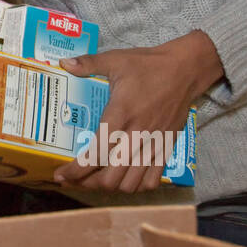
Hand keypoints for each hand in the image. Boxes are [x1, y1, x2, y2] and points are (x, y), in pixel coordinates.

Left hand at [51, 30, 222, 192]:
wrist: (185, 69)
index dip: (77, 169)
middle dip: (88, 183)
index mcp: (121, 113)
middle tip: (74, 179)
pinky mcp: (167, 147)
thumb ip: (88, 63)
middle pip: (112, 176)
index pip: (97, 151)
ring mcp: (154, 143)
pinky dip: (136, 186)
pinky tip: (124, 179)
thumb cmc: (148, 64)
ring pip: (131, 182)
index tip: (61, 175)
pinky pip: (153, 179)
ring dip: (111, 187)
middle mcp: (137, 133)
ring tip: (95, 181)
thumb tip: (63, 63)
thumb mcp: (116, 59)